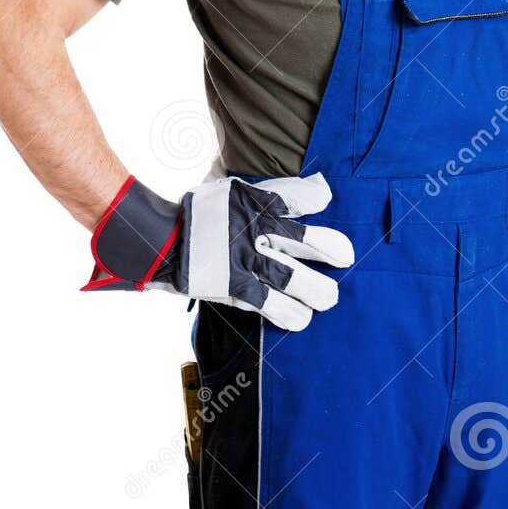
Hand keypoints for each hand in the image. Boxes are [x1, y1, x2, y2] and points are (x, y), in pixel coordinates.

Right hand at [84, 170, 353, 331]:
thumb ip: (280, 192)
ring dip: (313, 288)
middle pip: (303, 240)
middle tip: (346, 259)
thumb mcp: (238, 191)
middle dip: (328, 251)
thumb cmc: (202, 213)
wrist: (162, 240)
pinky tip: (301, 320)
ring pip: (289, 276)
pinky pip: (268, 303)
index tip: (333, 212)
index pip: (296, 197)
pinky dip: (286, 313)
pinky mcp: (233, 286)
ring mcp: (244, 260)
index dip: (317, 199)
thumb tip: (324, 188)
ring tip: (329, 298)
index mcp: (255, 204)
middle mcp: (255, 230)